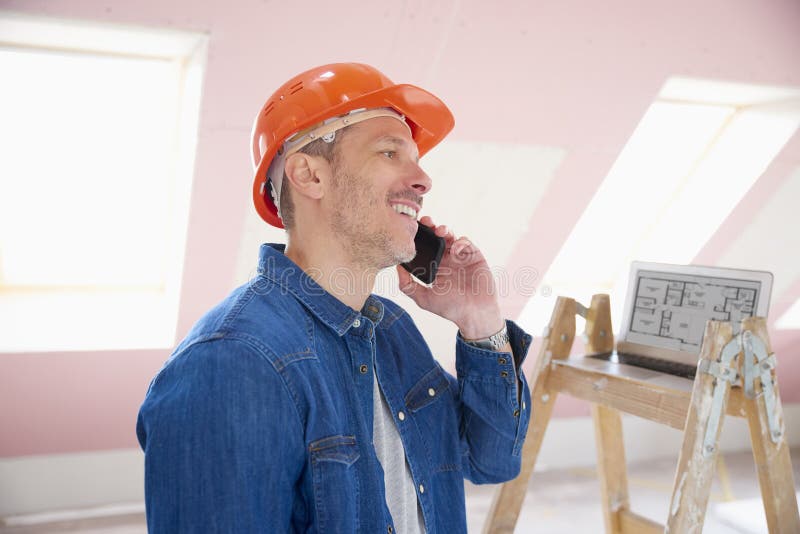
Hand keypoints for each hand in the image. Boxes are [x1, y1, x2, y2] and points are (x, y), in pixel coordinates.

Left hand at [397, 216, 503, 338]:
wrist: (474, 315)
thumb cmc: (450, 308)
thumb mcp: (423, 298)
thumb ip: (408, 285)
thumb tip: (396, 267)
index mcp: (435, 265)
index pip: (425, 246)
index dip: (419, 236)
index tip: (410, 229)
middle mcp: (447, 258)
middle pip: (437, 236)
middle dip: (430, 226)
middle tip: (425, 221)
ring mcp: (461, 256)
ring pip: (451, 236)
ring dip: (445, 230)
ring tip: (439, 231)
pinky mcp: (474, 256)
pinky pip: (466, 243)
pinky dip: (460, 242)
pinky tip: (455, 248)